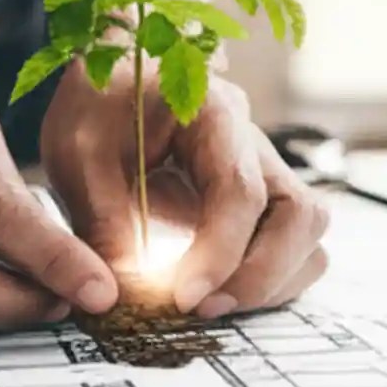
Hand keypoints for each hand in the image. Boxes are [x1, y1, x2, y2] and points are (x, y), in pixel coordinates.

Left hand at [42, 59, 329, 318]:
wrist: (111, 79)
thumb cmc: (98, 107)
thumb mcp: (79, 157)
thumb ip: (102, 222)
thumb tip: (119, 295)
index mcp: (213, 115)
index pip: (240, 190)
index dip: (220, 252)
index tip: (184, 297)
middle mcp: (254, 142)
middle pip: (301, 214)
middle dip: (262, 274)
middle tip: (203, 307)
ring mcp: (265, 170)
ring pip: (307, 232)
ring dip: (271, 280)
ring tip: (210, 304)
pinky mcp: (260, 199)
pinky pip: (293, 245)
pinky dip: (267, 277)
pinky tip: (218, 290)